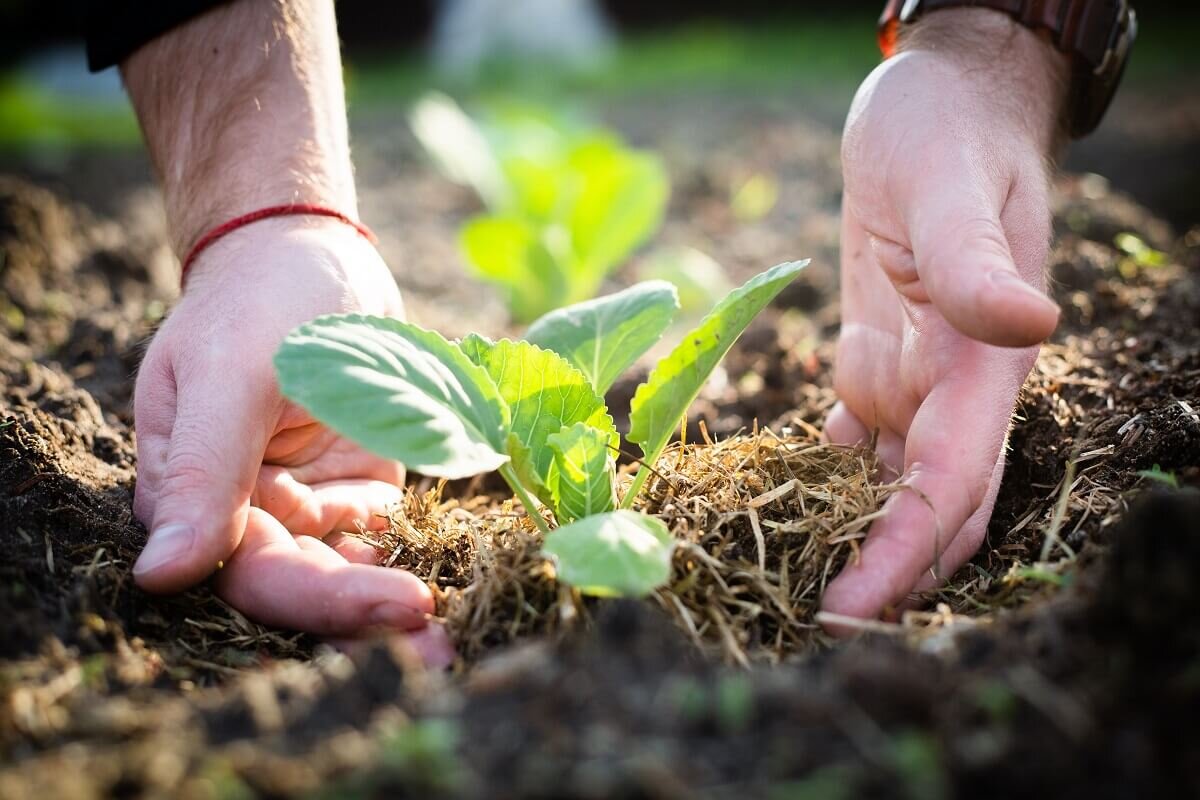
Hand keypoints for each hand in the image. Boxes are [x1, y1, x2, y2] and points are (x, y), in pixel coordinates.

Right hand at [119, 0, 450, 662]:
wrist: (306, 253)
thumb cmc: (258, 299)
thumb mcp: (232, 372)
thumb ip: (201, 470)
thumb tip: (158, 574)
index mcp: (190, 494)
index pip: (252, 571)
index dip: (323, 600)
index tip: (404, 607)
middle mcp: (244, 510)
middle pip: (303, 587)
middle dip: (369, 621)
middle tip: (439, 652)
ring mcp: (303, 502)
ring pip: (344, 575)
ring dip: (391, 612)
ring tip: (447, 647)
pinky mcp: (353, 488)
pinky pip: (377, 540)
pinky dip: (408, 564)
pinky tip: (454, 597)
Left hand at [821, 10, 1068, 621]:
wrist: (937, 106)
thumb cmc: (947, 131)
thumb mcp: (951, 185)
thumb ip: (977, 260)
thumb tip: (1032, 320)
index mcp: (983, 363)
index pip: (950, 484)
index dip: (902, 554)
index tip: (847, 613)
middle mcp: (954, 388)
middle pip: (930, 512)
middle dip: (880, 575)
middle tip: (804, 630)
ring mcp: (917, 381)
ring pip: (892, 490)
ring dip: (849, 540)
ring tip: (782, 586)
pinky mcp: (880, 361)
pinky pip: (855, 445)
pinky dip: (822, 482)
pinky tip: (776, 503)